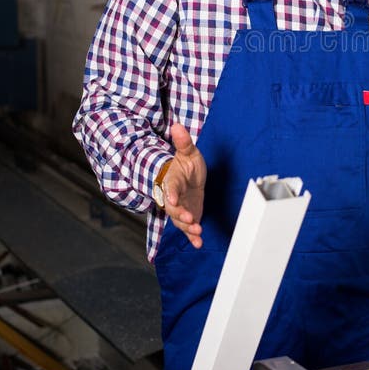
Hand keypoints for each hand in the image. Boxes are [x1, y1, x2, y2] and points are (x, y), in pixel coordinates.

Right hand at [163, 123, 206, 246]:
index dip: (171, 194)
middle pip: (173, 208)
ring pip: (181, 221)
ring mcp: (180, 209)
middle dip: (180, 214)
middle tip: (189, 218)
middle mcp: (173, 198)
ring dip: (188, 227)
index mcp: (172, 181)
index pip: (169, 188)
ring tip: (197, 231)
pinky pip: (188, 229)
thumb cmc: (185, 164)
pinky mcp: (188, 217)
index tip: (172, 199)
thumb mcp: (187, 152)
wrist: (186, 177)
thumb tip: (177, 126)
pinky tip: (199, 244)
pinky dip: (193, 237)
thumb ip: (183, 142)